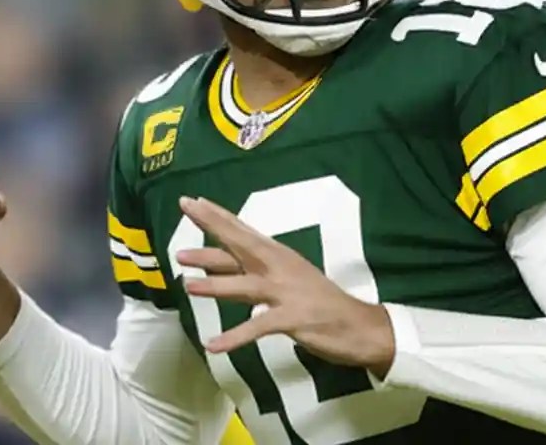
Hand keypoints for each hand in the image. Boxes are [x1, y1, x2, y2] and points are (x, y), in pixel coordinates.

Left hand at [175, 196, 395, 377]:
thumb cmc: (319, 301)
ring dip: (217, 285)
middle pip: (241, 244)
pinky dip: (236, 337)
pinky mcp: (293, 319)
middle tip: (186, 210)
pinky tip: (213, 345)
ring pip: (247, 285)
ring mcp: (287, 292)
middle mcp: (280, 268)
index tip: (192, 201)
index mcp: (278, 256)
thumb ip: (258, 269)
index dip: (217, 216)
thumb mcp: (289, 276)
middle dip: (213, 229)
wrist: (359, 325)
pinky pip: (259, 327)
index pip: (242, 231)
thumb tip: (225, 262)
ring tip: (188, 286)